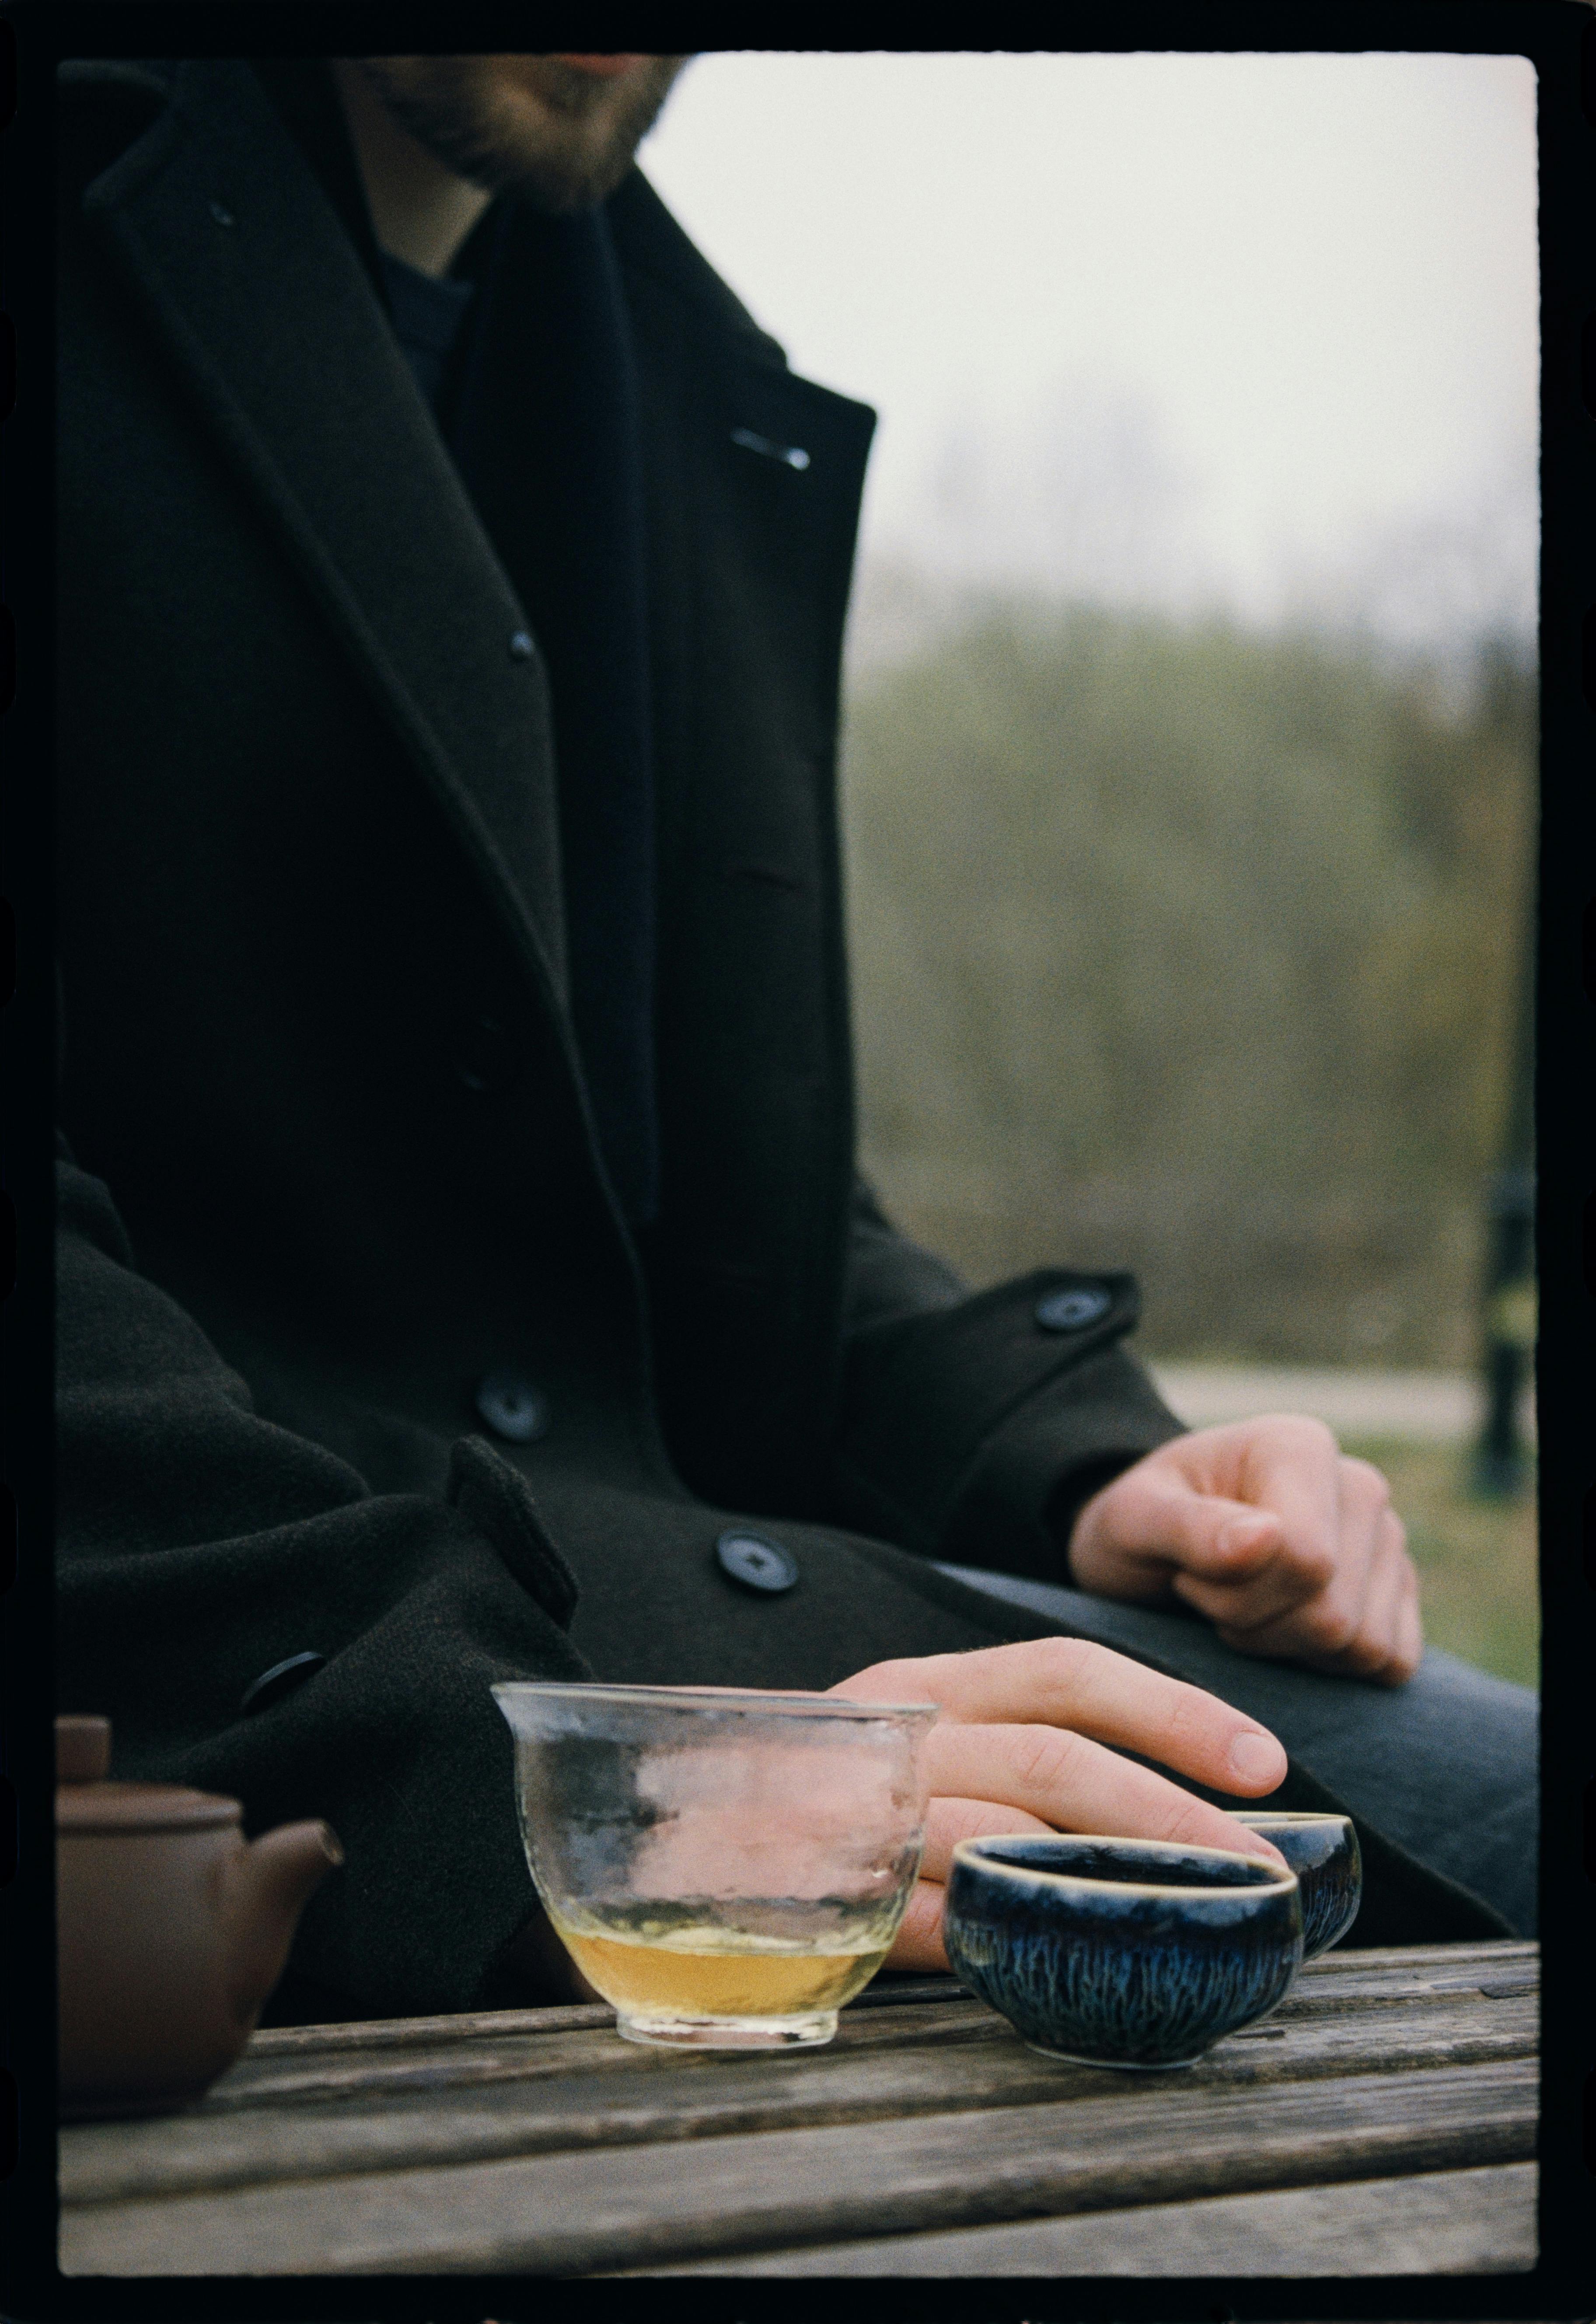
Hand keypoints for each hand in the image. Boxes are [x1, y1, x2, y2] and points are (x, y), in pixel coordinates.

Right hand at [830, 1637, 1289, 1971]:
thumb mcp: (920, 1745)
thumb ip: (1015, 1754)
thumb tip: (1177, 1805)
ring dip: (1110, 1887)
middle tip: (1256, 1869)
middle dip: (1170, 1814)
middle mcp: (898, 1739)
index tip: (1263, 1764)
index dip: (1171, 1709)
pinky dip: (1009, 1948)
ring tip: (1190, 1926)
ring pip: (1005, 1844)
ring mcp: (861, 1822)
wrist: (682, 1849)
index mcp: (925, 1688)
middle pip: (1054, 1759)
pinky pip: (939, 1931)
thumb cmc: (835, 1798)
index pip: (1063, 1670)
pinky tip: (1071, 1971)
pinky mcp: (835, 1908)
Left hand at [1068, 1417, 1421, 1684]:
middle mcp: (1360, 1486)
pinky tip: (1283, 1627)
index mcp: (1300, 1446)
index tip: (1190, 1573)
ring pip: (1364, 1647)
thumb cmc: (1140, 1525)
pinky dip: (1329, 1667)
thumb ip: (1189, 1526)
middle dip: (1255, 1626)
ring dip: (1287, 1647)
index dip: (1236, 1594)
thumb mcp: (1134, 1519)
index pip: (1306, 1560)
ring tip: (1243, 1606)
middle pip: (1334, 1614)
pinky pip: (1393, 1663)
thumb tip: (1265, 1539)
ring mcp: (1388, 1540)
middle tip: (1209, 1596)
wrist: (1157, 1546)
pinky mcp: (1399, 1592)